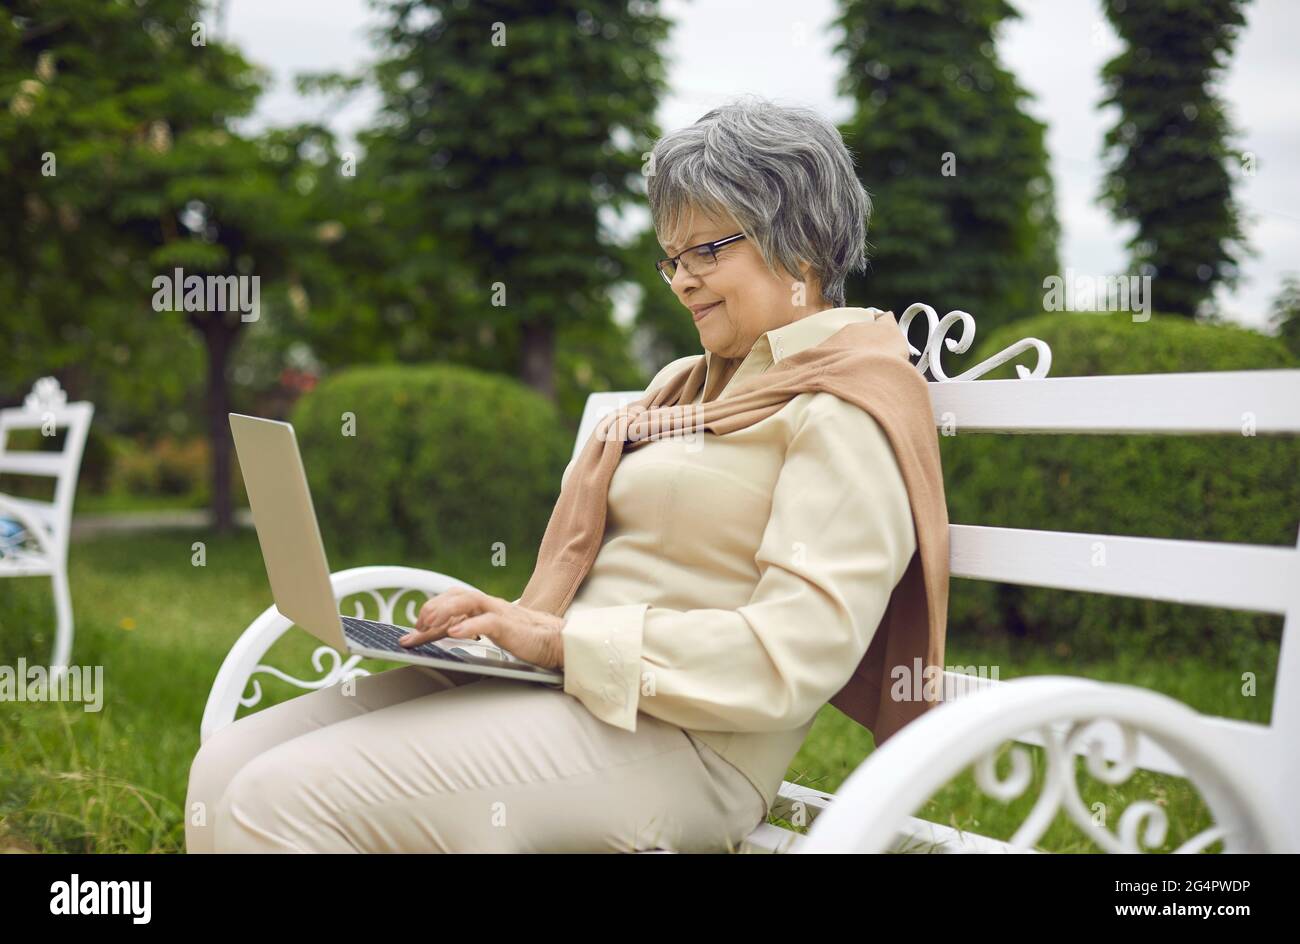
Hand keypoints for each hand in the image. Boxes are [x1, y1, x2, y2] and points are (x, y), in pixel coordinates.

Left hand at [400, 587, 566, 669]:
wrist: (558, 642)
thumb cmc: (527, 639)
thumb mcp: (493, 634)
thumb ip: (473, 630)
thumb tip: (444, 634)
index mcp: (484, 608)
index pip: (450, 605)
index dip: (427, 618)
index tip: (407, 636)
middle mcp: (489, 605)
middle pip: (455, 595)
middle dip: (431, 609)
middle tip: (415, 629)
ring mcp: (500, 612)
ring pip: (468, 600)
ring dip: (443, 611)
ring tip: (426, 625)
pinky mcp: (510, 625)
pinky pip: (487, 621)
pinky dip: (468, 625)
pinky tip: (454, 632)